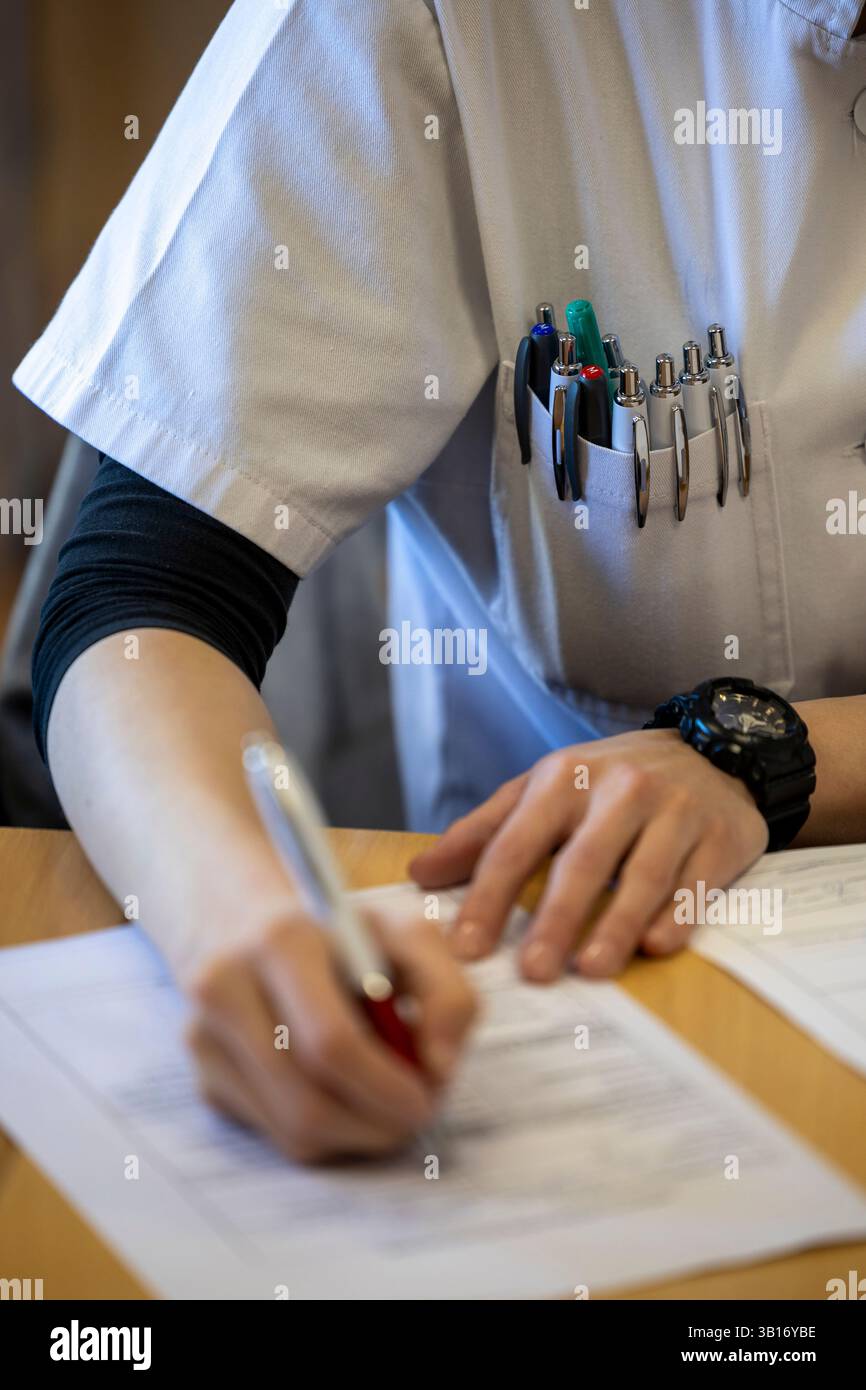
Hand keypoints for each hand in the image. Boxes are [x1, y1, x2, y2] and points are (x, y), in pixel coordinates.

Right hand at [182, 907, 476, 1162]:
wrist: (245, 922)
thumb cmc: (339, 933)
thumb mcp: (406, 935)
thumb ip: (446, 991)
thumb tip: (440, 1067)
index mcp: (281, 941)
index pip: (330, 1042)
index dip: (386, 1086)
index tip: (427, 1096)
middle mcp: (227, 989)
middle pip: (308, 1103)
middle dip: (377, 1124)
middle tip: (416, 1113)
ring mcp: (205, 1039)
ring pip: (292, 1131)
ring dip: (356, 1134)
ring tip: (387, 1102)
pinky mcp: (204, 1078)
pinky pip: (276, 1134)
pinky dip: (325, 1130)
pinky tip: (344, 1093)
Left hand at [410, 729, 767, 980]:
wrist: (710, 751)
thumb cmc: (609, 782)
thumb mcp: (542, 791)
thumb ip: (483, 833)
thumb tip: (421, 875)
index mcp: (565, 778)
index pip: (517, 843)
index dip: (489, 896)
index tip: (467, 947)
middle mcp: (621, 790)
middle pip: (582, 862)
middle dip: (555, 920)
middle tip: (533, 972)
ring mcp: (675, 811)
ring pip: (643, 875)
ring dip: (616, 925)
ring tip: (591, 970)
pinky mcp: (720, 836)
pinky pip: (696, 882)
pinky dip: (677, 915)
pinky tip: (656, 945)